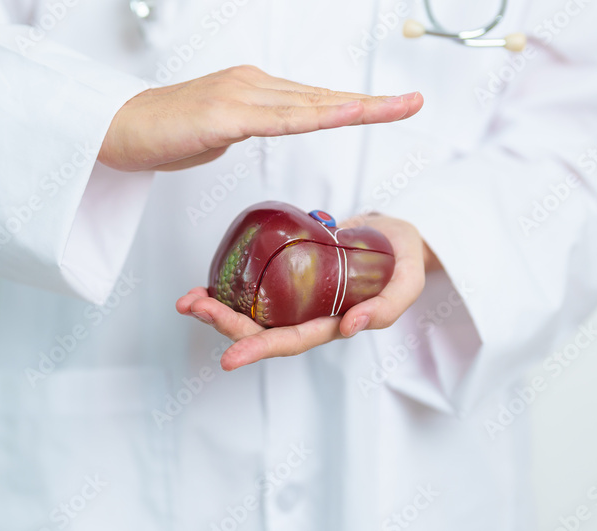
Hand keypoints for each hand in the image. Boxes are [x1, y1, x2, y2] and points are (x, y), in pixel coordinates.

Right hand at [99, 65, 422, 171]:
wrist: (114, 130)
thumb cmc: (158, 133)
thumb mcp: (213, 132)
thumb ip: (243, 127)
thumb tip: (260, 129)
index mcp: (250, 89)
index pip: (310, 100)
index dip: (351, 104)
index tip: (388, 106)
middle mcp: (250, 84)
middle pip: (319, 97)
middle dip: (369, 102)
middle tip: (413, 102)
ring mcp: (238, 95)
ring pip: (308, 104)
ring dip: (356, 107)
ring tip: (396, 107)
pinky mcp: (224, 114)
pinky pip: (279, 119)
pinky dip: (316, 117)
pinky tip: (344, 115)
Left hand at [175, 213, 440, 370]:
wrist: (397, 237)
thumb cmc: (403, 259)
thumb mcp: (407, 281)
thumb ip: (388, 306)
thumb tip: (351, 326)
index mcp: (333, 323)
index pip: (291, 341)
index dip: (259, 350)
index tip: (228, 359)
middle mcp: (308, 315)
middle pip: (259, 329)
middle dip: (223, 322)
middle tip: (193, 308)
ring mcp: (295, 297)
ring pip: (250, 311)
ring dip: (217, 308)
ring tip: (188, 301)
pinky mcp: (287, 276)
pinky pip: (254, 288)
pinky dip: (228, 288)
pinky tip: (206, 286)